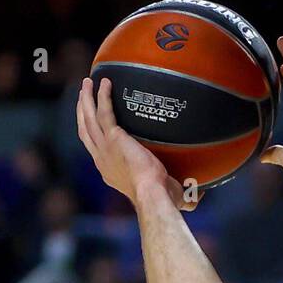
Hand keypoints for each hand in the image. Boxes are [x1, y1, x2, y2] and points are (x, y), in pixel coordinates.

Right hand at [76, 77, 196, 209]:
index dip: (92, 135)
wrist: (153, 194)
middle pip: (85, 130)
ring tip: (87, 83)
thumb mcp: (170, 195)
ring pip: (89, 118)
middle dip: (82, 112)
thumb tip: (200, 194)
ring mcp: (105, 148)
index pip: (96, 150)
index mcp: (109, 172)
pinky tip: (105, 82)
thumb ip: (184, 194)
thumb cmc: (161, 199)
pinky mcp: (113, 137)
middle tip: (83, 96)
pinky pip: (104, 111)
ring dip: (86, 100)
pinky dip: (103, 96)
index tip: (94, 124)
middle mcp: (102, 159)